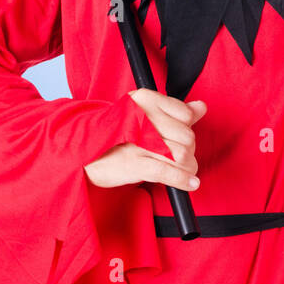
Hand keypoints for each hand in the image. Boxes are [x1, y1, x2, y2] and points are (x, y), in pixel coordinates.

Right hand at [83, 89, 206, 191]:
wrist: (82, 152)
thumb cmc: (117, 134)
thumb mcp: (144, 115)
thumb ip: (175, 111)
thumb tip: (201, 107)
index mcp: (145, 99)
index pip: (185, 113)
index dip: (188, 129)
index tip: (180, 138)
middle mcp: (141, 116)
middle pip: (186, 136)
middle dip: (190, 151)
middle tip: (181, 158)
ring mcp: (136, 140)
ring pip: (181, 154)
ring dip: (188, 167)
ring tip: (184, 171)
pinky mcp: (133, 163)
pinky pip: (167, 172)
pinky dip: (183, 180)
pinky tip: (190, 184)